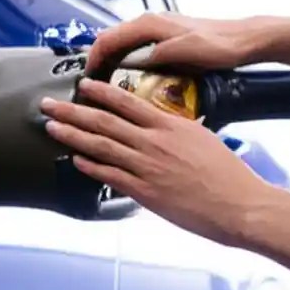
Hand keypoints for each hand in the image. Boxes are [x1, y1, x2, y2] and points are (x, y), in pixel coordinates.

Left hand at [40, 79, 272, 246]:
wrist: (241, 205)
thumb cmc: (227, 174)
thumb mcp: (202, 138)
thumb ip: (176, 129)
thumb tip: (159, 122)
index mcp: (170, 125)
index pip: (126, 101)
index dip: (100, 92)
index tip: (81, 84)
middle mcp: (154, 142)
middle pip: (104, 121)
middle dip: (72, 111)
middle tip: (48, 104)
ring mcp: (147, 167)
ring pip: (100, 146)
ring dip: (71, 135)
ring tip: (51, 128)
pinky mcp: (144, 191)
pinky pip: (109, 175)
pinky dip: (89, 166)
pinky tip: (74, 160)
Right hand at [86, 12, 273, 73]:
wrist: (246, 40)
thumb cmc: (219, 45)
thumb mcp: (185, 51)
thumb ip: (155, 55)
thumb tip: (130, 64)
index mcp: (148, 24)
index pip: (107, 39)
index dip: (93, 59)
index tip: (86, 79)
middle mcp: (149, 22)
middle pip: (111, 39)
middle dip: (98, 60)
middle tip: (93, 84)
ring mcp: (157, 28)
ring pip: (122, 43)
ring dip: (111, 61)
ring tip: (107, 83)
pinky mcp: (165, 37)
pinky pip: (135, 47)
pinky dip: (125, 60)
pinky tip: (129, 76)